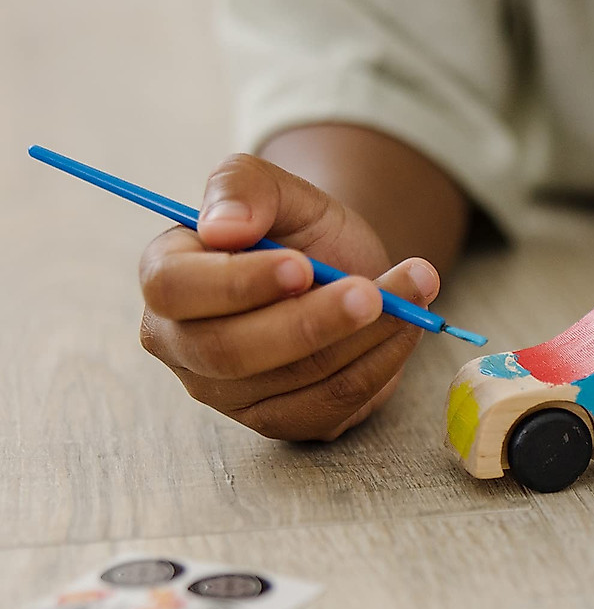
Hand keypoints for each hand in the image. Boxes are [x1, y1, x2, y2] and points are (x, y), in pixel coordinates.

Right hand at [139, 155, 439, 440]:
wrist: (343, 267)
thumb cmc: (299, 229)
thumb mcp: (279, 188)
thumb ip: (243, 187)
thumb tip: (223, 226)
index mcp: (166, 277)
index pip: (176, 290)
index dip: (239, 284)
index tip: (302, 266)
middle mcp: (182, 344)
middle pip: (231, 352)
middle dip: (311, 322)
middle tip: (372, 293)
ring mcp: (228, 394)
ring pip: (293, 381)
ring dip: (363, 338)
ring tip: (413, 292)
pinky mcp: (281, 420)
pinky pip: (331, 404)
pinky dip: (379, 365)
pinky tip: (404, 327)